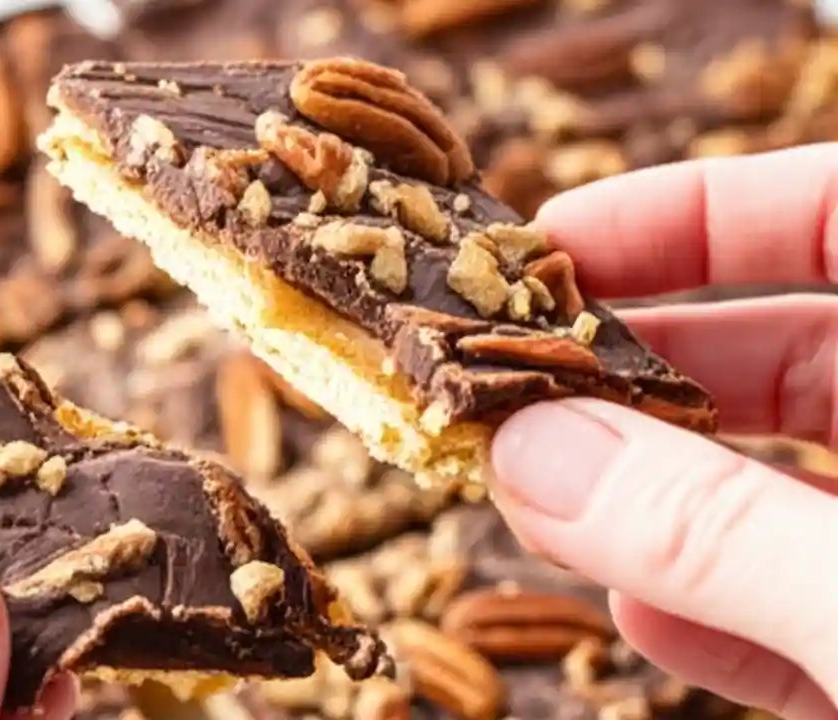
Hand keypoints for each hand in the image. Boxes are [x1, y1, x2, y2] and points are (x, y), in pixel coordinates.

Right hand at [489, 144, 837, 718]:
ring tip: (541, 500)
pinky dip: (725, 613)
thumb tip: (532, 457)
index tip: (549, 247)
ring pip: (787, 487)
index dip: (693, 212)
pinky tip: (643, 618)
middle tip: (510, 392)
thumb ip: (717, 532)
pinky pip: (814, 610)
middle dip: (639, 374)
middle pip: (795, 352)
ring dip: (657, 496)